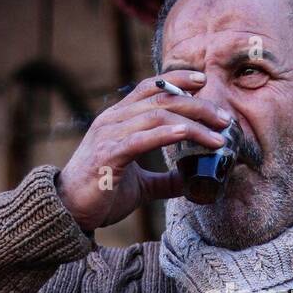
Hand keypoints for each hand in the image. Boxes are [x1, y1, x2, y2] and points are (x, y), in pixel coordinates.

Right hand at [56, 70, 232, 230]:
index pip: (150, 88)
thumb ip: (163, 180)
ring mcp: (110, 135)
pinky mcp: (109, 154)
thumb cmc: (100, 195)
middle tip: (225, 119)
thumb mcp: (140, 185)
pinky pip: (143, 138)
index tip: (204, 80)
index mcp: (118, 120)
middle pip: (162, 98)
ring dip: (193, 123)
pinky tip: (188, 135)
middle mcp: (113, 120)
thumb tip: (189, 182)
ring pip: (158, 115)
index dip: (177, 80)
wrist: (68, 212)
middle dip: (198, 105)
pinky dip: (168, 134)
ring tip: (218, 135)